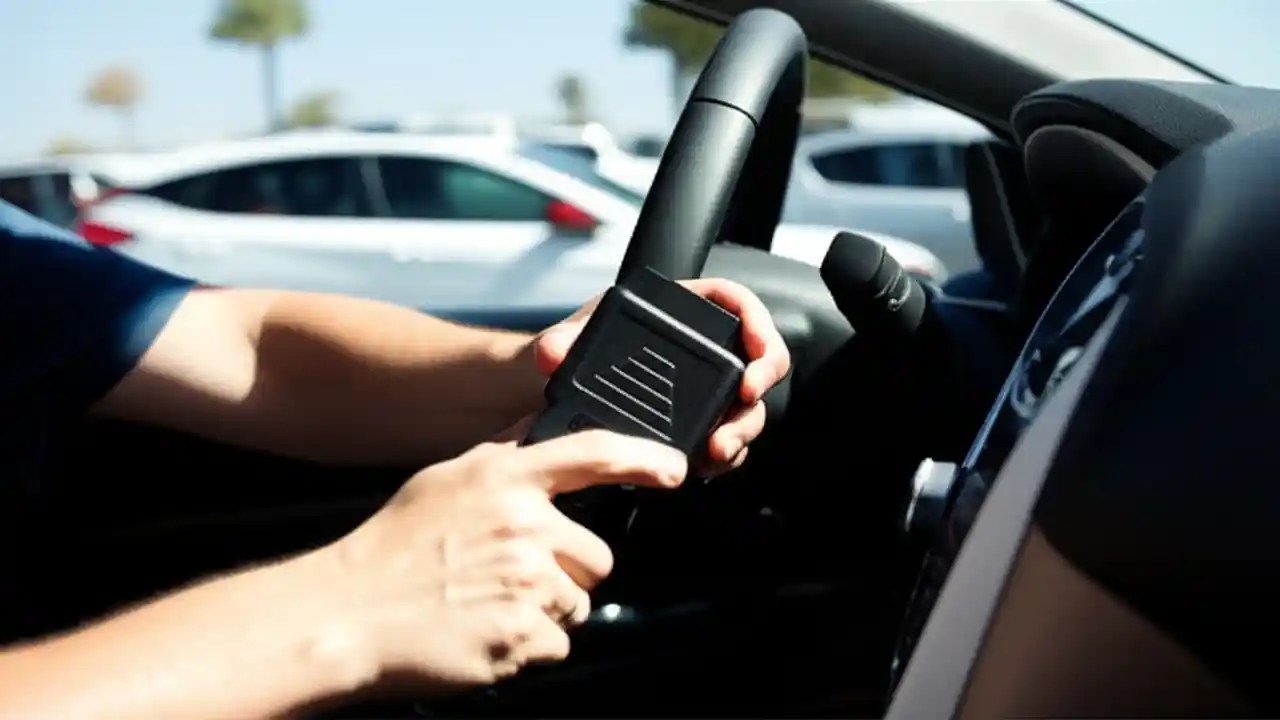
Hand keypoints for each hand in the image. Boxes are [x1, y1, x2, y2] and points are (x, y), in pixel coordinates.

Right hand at [329, 430, 686, 694]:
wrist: (344, 615)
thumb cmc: (391, 547)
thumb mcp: (446, 479)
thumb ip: (503, 456)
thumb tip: (542, 433)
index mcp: (505, 478)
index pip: (596, 453)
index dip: (646, 459)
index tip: (675, 469)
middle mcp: (523, 525)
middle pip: (597, 556)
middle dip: (568, 572)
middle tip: (512, 576)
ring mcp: (525, 583)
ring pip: (579, 604)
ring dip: (546, 611)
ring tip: (489, 603)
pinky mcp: (521, 636)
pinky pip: (557, 644)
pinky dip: (528, 646)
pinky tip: (485, 629)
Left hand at [533, 278, 790, 474]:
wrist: (541, 400)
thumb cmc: (557, 359)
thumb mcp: (554, 346)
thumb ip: (554, 345)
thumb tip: (553, 352)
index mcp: (675, 313)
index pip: (732, 302)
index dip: (756, 318)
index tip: (758, 344)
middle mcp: (696, 350)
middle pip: (755, 356)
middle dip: (761, 379)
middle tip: (746, 399)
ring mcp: (699, 392)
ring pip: (746, 405)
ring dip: (743, 428)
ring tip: (719, 448)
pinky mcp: (692, 428)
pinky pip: (725, 440)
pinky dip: (725, 456)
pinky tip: (706, 466)